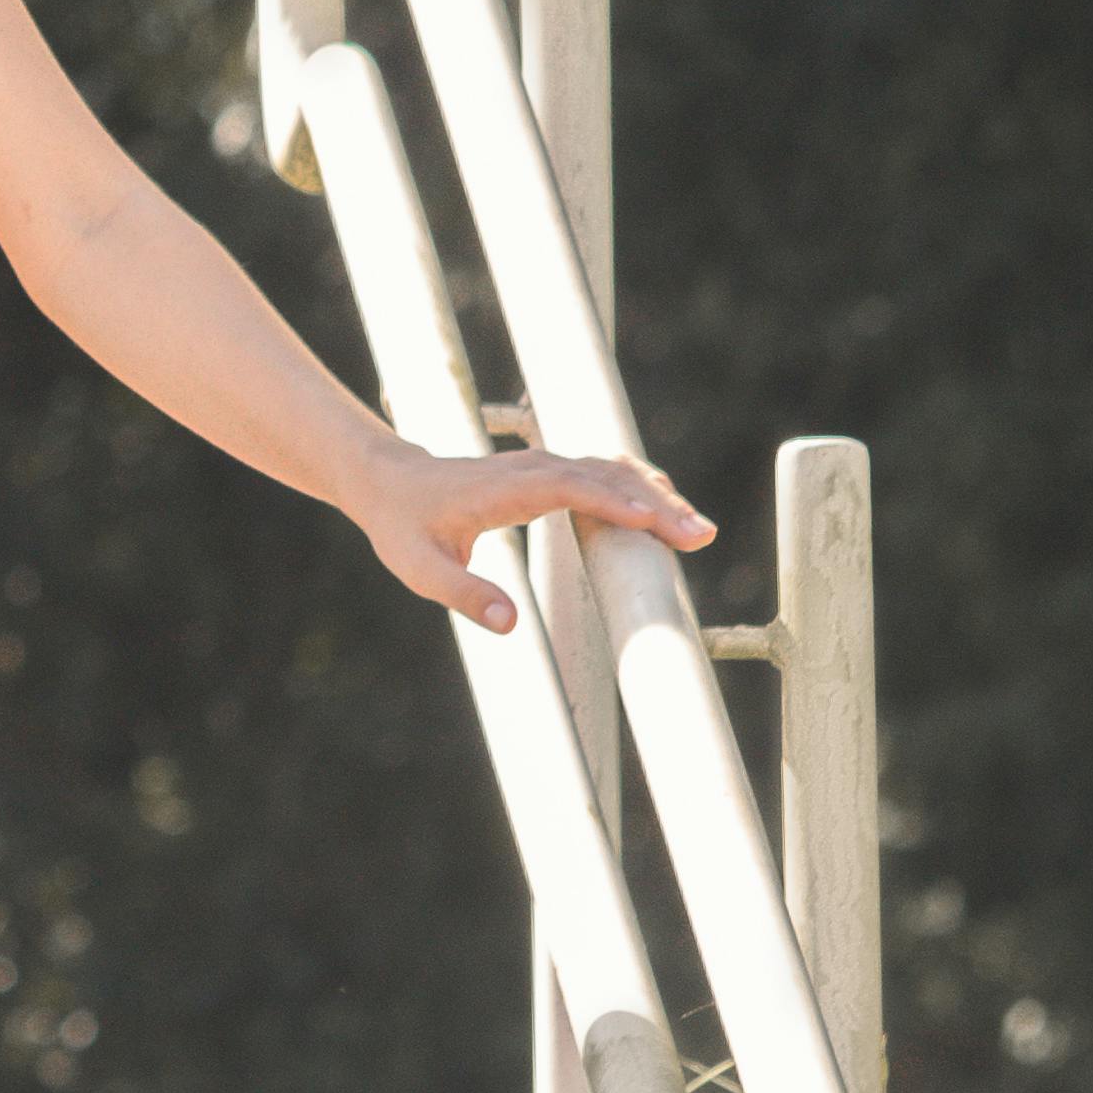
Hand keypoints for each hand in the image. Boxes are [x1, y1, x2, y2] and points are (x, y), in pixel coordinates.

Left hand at [346, 438, 713, 635]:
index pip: (569, 486)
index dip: (613, 501)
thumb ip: (464, 595)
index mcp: (504, 489)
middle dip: (655, 503)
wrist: (392, 484)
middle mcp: (531, 470)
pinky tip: (668, 515)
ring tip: (697, 531)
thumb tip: (510, 625)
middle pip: (605, 476)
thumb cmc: (404, 527)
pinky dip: (640, 491)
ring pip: (612, 471)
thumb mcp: (421, 570)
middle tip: (700, 535)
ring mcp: (545, 467)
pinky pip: (605, 476)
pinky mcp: (552, 473)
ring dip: (657, 496)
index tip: (653, 522)